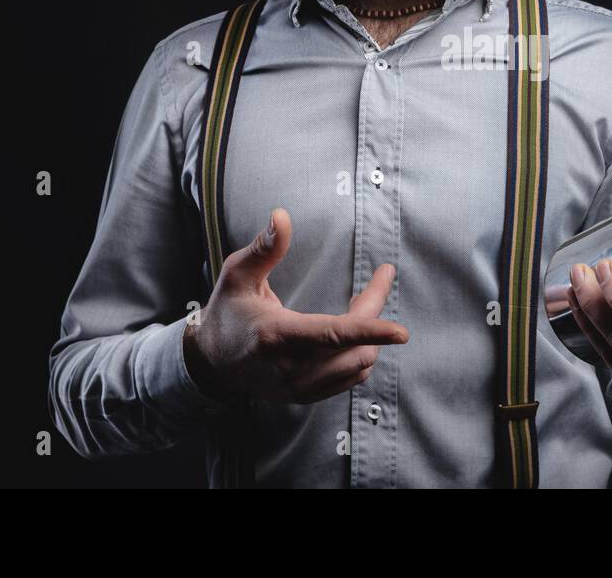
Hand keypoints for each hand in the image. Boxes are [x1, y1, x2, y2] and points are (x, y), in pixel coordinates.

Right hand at [186, 207, 408, 404]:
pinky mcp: (305, 396)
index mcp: (276, 335)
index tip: (402, 332)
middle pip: (356, 347)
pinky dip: (360, 353)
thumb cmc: (227, 311)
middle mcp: (290, 368)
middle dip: (374, 313)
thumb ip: (264, 248)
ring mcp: (298, 387)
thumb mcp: (237, 274)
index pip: (333, 335)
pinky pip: (350, 379)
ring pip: (358, 366)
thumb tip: (282, 215)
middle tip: (378, 280)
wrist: (209, 363)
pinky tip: (351, 332)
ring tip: (360, 304)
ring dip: (370, 335)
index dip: (370, 330)